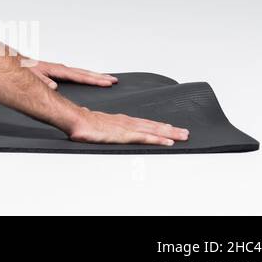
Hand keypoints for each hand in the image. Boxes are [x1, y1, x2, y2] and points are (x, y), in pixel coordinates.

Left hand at [24, 59, 117, 89]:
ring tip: (105, 78)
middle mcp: (59, 69)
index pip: (79, 76)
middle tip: (113, 80)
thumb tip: (54, 87)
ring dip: (93, 75)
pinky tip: (84, 78)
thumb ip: (43, 81)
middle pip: (83, 73)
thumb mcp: (32, 75)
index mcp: (57, 70)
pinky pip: (73, 74)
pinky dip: (82, 76)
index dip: (94, 80)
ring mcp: (58, 70)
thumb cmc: (22, 69)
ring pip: (79, 73)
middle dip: (99, 77)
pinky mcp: (54, 71)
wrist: (14, 63)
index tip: (108, 82)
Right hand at [67, 108, 189, 145]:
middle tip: (185, 133)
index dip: (158, 126)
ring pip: (153, 131)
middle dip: (170, 129)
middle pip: (153, 126)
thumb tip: (99, 129)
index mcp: (121, 121)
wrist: (76, 119)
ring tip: (182, 136)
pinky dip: (158, 139)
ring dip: (169, 133)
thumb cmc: (83, 123)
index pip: (144, 124)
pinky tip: (167, 142)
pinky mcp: (125, 135)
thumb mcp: (96, 125)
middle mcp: (127, 123)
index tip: (169, 128)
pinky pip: (146, 137)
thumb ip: (101, 128)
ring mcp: (127, 128)